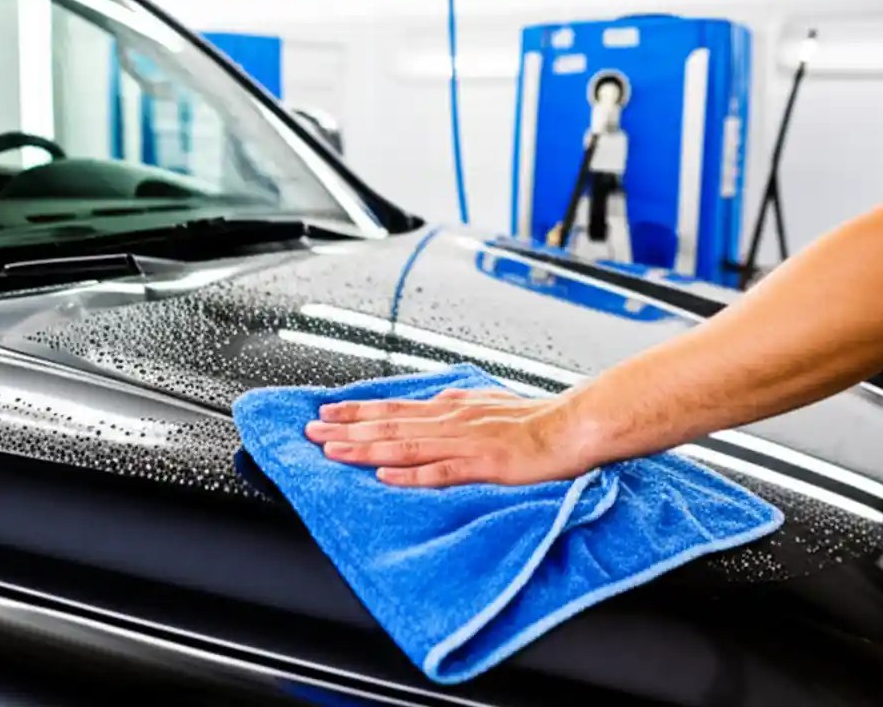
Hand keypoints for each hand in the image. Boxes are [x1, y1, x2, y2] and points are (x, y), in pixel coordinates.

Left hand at [304, 387, 596, 487]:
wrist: (573, 425)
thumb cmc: (535, 419)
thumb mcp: (485, 404)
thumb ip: (454, 410)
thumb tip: (426, 411)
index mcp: (451, 407)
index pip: (394, 408)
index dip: (357, 410)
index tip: (325, 412)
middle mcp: (451, 420)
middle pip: (389, 424)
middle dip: (346, 428)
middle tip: (309, 430)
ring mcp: (466, 442)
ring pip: (406, 445)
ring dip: (366, 448)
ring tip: (332, 451)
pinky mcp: (485, 464)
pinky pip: (442, 472)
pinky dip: (411, 474)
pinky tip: (386, 477)